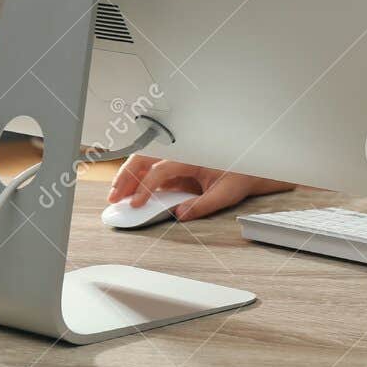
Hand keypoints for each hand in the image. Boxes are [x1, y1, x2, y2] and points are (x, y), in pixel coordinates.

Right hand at [107, 155, 297, 221]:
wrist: (252, 168)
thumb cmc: (241, 176)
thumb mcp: (226, 194)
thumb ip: (204, 205)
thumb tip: (179, 215)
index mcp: (193, 156)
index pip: (161, 169)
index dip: (146, 186)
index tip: (136, 203)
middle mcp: (182, 152)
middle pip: (145, 158)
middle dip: (126, 177)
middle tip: (114, 197)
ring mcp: (178, 157)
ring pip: (145, 160)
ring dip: (128, 175)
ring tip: (115, 195)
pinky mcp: (176, 166)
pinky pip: (152, 168)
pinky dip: (138, 178)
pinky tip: (129, 193)